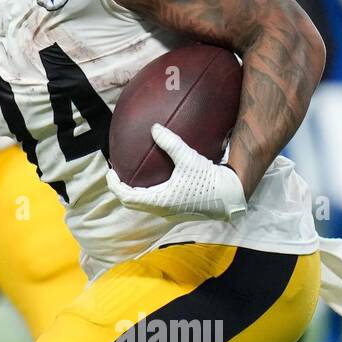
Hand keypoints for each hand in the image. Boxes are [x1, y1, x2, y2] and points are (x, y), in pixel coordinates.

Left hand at [106, 124, 247, 220]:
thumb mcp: (188, 158)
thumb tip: (154, 127)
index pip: (127, 197)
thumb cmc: (209, 179)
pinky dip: (148, 194)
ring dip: (135, 193)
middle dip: (122, 190)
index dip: (115, 186)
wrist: (232, 196)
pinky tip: (156, 180)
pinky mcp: (181, 211)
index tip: (110, 173)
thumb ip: (170, 142)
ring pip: (145, 206)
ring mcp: (172, 213)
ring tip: (132, 177)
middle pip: (133, 204)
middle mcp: (163, 211)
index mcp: (160, 201)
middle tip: (117, 175)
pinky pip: (157, 204)